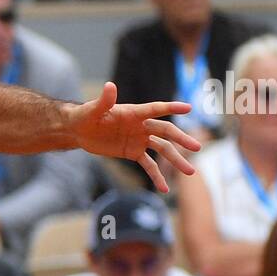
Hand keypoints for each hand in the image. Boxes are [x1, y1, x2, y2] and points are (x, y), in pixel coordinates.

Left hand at [71, 82, 199, 192]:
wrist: (79, 131)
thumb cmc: (85, 116)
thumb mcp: (92, 110)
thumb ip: (104, 101)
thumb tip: (109, 86)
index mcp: (134, 113)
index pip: (156, 109)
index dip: (171, 108)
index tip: (188, 108)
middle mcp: (141, 125)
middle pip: (165, 131)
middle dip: (181, 139)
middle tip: (197, 148)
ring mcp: (139, 139)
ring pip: (162, 149)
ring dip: (176, 160)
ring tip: (190, 172)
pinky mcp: (133, 152)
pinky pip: (148, 165)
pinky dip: (156, 176)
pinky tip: (165, 189)